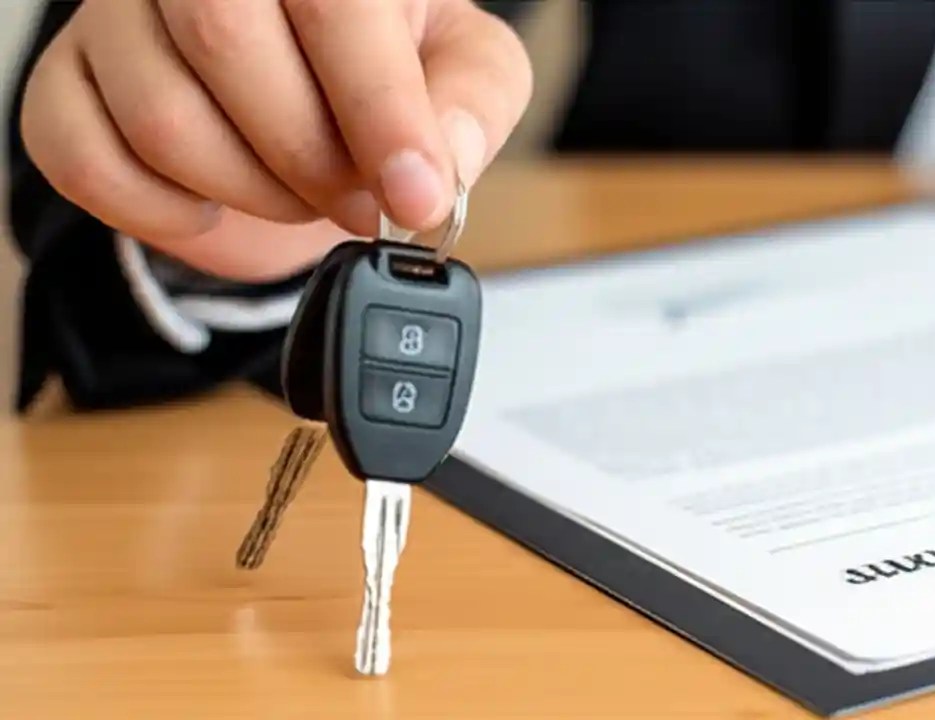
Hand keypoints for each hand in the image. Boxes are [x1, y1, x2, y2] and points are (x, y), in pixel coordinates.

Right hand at [19, 0, 530, 278]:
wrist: (307, 83)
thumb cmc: (388, 63)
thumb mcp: (463, 70)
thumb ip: (472, 99)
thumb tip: (449, 153)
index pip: (335, 4)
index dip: (379, 110)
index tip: (415, 198)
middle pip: (226, 47)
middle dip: (310, 159)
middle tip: (360, 202)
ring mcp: (116, 15)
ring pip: (161, 119)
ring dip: (252, 194)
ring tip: (301, 192)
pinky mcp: (64, 81)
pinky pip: (88, 163)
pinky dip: (167, 214)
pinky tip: (216, 203)